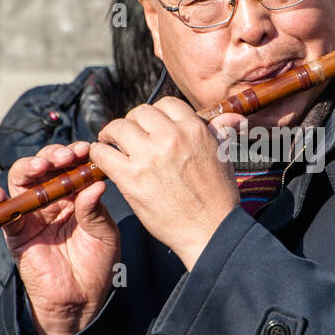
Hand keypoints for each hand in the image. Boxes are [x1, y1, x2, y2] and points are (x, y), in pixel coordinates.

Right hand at [0, 141, 118, 334]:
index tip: (85, 149)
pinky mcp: (16, 234)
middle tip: (65, 157)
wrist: (81, 299)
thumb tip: (95, 183)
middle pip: (43, 167)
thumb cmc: (97, 264)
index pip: (70, 166)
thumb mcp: (104, 235)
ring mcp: (32, 215)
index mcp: (75, 195)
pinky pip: (3, 216)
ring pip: (21, 182)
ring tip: (40, 165)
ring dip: (27, 168)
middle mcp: (51, 200)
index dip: (75, 154)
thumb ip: (96, 210)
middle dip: (53, 155)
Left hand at [91, 98, 239, 269]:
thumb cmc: (219, 197)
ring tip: (111, 145)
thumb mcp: (224, 157)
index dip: (155, 115)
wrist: (210, 231)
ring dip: (112, 135)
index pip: (166, 104)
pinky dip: (100, 154)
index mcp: (194, 129)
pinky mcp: (131, 177)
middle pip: (139, 113)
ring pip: (118, 128)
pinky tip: (104, 160)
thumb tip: (234, 116)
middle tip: (128, 137)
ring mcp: (149, 156)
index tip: (149, 127)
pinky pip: (104, 153)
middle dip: (133, 123)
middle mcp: (171, 137)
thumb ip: (221, 132)